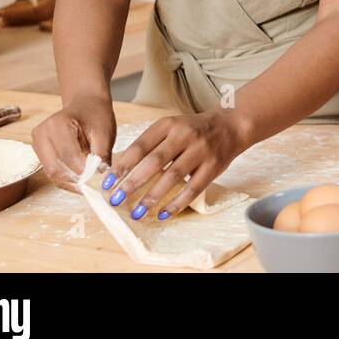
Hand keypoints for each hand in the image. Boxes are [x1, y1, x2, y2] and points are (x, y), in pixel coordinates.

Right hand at [32, 93, 115, 191]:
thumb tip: (101, 180)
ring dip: (71, 181)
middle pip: (56, 168)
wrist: (86, 104)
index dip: (84, 173)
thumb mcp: (105, 133)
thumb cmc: (96, 115)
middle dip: (76, 181)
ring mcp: (37, 142)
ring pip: (52, 173)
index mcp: (57, 124)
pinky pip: (52, 171)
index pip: (69, 156)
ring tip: (89, 183)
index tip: (98, 182)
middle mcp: (42, 133)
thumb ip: (102, 156)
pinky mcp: (39, 151)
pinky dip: (67, 178)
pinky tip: (81, 179)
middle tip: (94, 188)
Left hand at [100, 109, 254, 219]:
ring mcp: (201, 150)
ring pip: (173, 176)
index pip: (140, 146)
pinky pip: (194, 188)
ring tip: (137, 212)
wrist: (231, 125)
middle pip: (155, 161)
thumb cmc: (194, 129)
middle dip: (133, 183)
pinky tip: (164, 213)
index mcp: (168, 125)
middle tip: (116, 200)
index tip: (107, 182)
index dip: (122, 165)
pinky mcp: (213, 166)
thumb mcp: (171, 127)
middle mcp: (184, 135)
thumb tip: (121, 172)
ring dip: (153, 196)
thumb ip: (150, 145)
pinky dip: (177, 203)